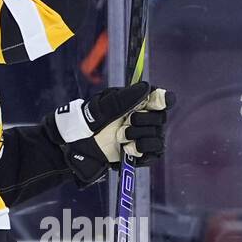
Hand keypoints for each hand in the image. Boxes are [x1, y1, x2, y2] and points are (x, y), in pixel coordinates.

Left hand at [45, 82, 173, 185]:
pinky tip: (126, 148)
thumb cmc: (89, 121)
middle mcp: (145, 118)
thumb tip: (148, 88)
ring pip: (157, 136)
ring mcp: (145, 136)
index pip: (163, 99)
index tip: (157, 101)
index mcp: (138, 102)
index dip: (163, 100)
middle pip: (160, 118)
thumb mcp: (103, 106)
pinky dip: (139, 149)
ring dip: (137, 136)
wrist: (78, 145)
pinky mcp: (143, 153)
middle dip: (141, 121)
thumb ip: (125, 97)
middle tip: (123, 123)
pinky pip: (154, 152)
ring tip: (120, 137)